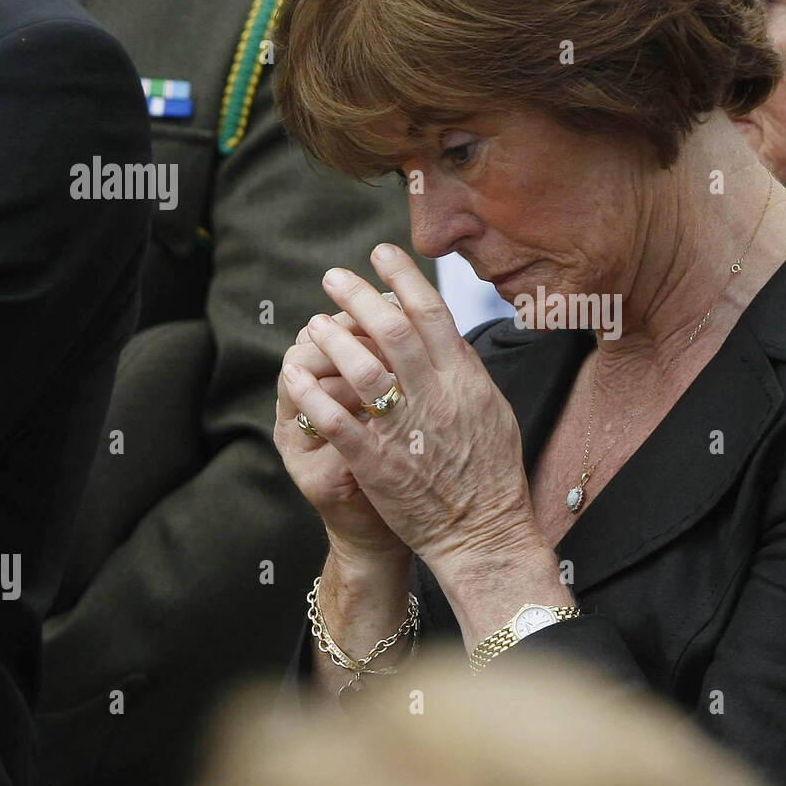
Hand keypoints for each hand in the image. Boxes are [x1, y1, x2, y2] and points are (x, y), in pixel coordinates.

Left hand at [280, 245, 547, 587]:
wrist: (485, 531)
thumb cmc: (490, 473)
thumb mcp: (491, 409)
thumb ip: (464, 369)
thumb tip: (444, 332)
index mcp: (465, 380)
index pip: (432, 314)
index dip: (404, 279)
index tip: (381, 254)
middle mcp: (437, 398)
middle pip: (393, 331)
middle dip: (358, 297)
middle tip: (333, 278)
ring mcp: (407, 430)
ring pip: (364, 371)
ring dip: (333, 341)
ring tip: (314, 325)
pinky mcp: (379, 464)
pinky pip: (339, 423)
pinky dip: (313, 396)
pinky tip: (294, 376)